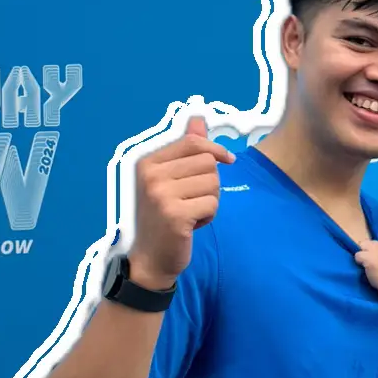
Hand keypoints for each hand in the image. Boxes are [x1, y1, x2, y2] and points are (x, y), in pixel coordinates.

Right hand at [129, 116, 234, 285]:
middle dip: (211, 183)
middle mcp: (151, 176)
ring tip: (191, 212)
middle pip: (208, 163)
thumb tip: (199, 119)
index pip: (193, 142)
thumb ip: (185, 150)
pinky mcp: (175, 215)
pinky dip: (209, 217)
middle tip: (193, 201)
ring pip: (214, 183)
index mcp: (147, 163)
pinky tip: (191, 226)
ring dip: (210, 201)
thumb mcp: (170, 180)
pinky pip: (212, 204)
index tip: (229, 160)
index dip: (216, 150)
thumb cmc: (163, 217)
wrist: (150, 258)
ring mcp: (161, 195)